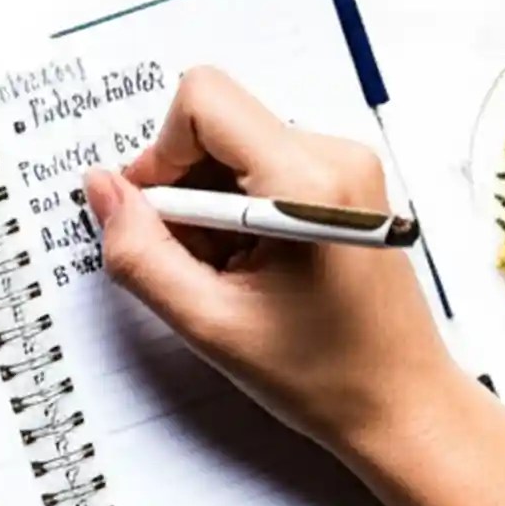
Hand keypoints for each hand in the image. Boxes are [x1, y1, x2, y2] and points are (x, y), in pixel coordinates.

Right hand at [83, 66, 466, 454]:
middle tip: (194, 259)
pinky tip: (250, 266)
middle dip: (182, 188)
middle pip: (215, 122)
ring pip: (232, 147)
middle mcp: (336, 155)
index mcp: (307, 182)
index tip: (157, 215)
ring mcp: (345, 165)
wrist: (402, 405)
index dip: (161, 154)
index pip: (203, 100)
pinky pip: (261, 167)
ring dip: (208, 205)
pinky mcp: (343, 182)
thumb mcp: (209, 323)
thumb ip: (140, 253)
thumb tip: (102, 190)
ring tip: (229, 272)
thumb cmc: (326, 375)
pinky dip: (235, 210)